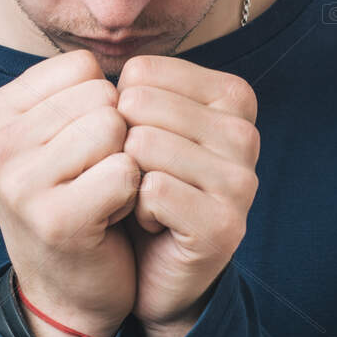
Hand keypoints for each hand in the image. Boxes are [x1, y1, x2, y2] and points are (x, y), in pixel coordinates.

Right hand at [0, 50, 141, 336]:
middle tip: (91, 179)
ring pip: (115, 128)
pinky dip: (130, 196)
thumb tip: (130, 69)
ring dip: (123, 164)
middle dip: (115, 136)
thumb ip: (74, 92)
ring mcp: (19, 183)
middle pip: (101, 95)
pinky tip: (106, 219)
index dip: (98, 105)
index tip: (77, 150)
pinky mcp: (56, 219)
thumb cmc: (72, 199)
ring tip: (98, 197)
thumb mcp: (55, 136)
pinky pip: (126, 171)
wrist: (66, 291)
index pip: (81, 66)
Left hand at [115, 55, 259, 336]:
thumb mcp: (137, 123)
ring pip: (143, 144)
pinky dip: (135, 211)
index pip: (141, 72)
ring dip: (126, 178)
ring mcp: (241, 181)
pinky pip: (151, 191)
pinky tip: (153, 226)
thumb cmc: (137, 184)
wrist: (148, 268)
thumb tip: (92, 68)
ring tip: (146, 201)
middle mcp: (244, 133)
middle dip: (121, 144)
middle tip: (140, 178)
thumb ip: (129, 86)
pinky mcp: (225, 225)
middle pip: (139, 104)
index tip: (141, 144)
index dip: (120, 110)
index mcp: (231, 96)